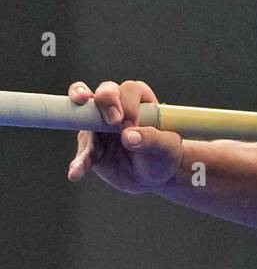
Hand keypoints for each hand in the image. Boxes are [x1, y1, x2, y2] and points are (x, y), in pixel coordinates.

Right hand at [66, 79, 183, 192]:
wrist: (154, 178)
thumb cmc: (164, 155)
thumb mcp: (168, 148)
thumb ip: (153, 139)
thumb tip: (128, 136)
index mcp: (140, 102)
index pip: (130, 91)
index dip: (129, 104)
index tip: (132, 124)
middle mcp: (117, 108)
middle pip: (105, 91)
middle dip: (107, 100)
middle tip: (114, 120)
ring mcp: (99, 126)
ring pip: (84, 114)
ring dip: (80, 121)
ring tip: (87, 138)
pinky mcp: (90, 147)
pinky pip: (82, 152)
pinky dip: (79, 162)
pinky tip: (76, 172)